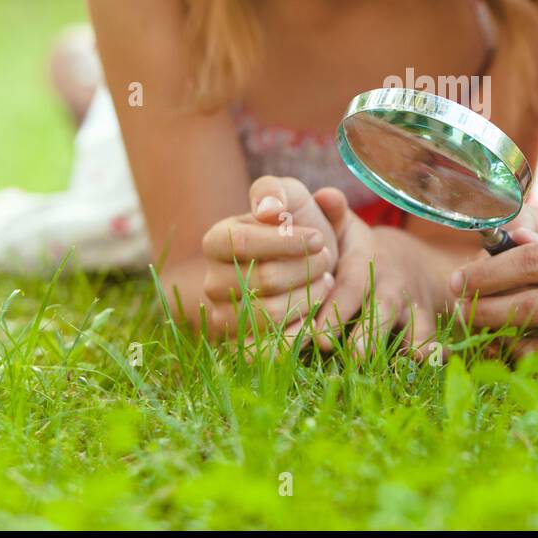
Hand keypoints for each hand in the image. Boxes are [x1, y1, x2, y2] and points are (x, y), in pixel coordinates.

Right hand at [200, 176, 337, 339]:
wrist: (305, 266)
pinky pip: (270, 347)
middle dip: (306, 268)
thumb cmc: (295, 227)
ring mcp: (224, 317)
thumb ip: (275, 191)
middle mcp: (212, 281)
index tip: (318, 238)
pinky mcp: (242, 347)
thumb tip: (268, 209)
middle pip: (264, 278)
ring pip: (272, 313)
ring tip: (323, 282)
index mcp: (216, 241)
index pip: (242, 241)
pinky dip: (300, 331)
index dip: (286, 241)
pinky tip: (315, 313)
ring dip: (310, 297)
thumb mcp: (289, 195)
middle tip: (326, 261)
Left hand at [311, 189, 441, 361]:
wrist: (407, 265)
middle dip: (370, 335)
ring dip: (411, 349)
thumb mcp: (347, 230)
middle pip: (382, 313)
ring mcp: (412, 311)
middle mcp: (390, 289)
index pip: (350, 289)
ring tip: (405, 367)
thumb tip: (325, 195)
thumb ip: (331, 216)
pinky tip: (433, 371)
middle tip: (356, 357)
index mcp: (366, 266)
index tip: (318, 337)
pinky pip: (436, 345)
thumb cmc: (360, 253)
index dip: (335, 312)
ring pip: (417, 331)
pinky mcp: (427, 331)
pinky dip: (437, 358)